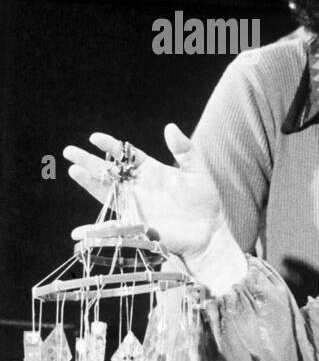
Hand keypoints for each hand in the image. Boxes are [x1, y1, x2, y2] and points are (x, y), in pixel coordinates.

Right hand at [63, 125, 224, 262]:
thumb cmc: (204, 202)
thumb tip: (169, 127)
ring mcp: (134, 204)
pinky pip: (111, 221)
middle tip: (69, 150)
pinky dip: (94, 225)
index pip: (126, 155)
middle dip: (90, 161)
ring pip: (105, 190)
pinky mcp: (133, 223)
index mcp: (151, 170)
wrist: (207, 233)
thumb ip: (184, 150)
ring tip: (73, 169)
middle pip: (109, 170)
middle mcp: (138, 186)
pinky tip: (78, 228)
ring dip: (89, 181)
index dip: (111, 146)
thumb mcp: (197, 172)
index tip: (95, 138)